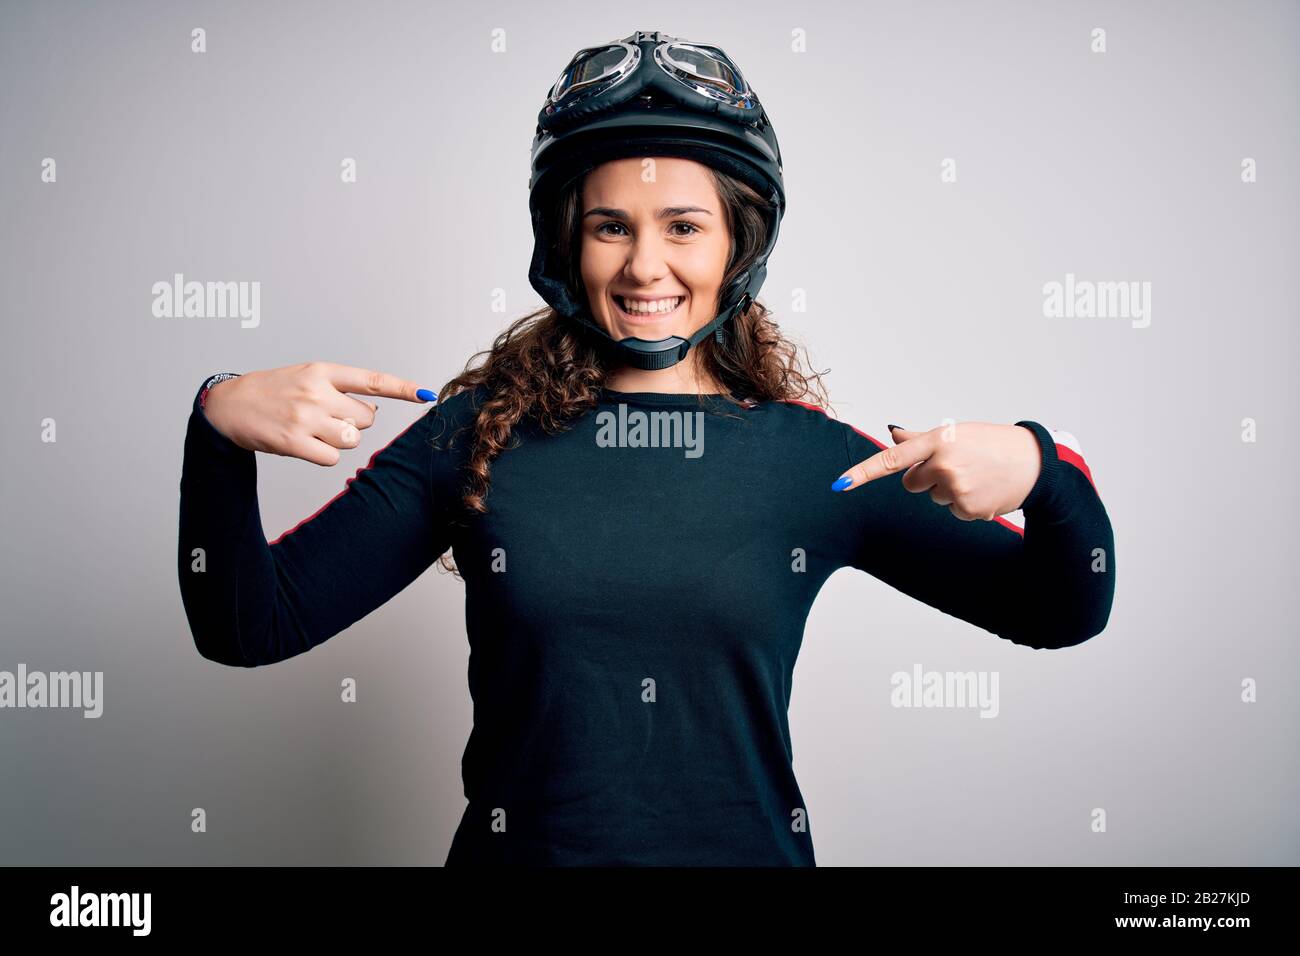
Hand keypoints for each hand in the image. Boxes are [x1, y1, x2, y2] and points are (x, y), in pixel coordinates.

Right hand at [201, 361, 434, 464]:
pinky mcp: (293, 441)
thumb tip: (373, 409)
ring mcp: (305, 417)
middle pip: (367, 418)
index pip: (372, 380)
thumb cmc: (272, 391)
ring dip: (340, 440)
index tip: (427, 395)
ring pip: (352, 439)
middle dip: (354, 422)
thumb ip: (340, 389)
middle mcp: (317, 392)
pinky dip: (323, 455)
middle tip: (326, 418)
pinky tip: (305, 444)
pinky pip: (331, 458)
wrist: (228, 405)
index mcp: (323, 371)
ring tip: (314, 430)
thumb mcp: (306, 377)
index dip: (403, 389)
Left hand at [832, 421, 1040, 520]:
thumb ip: (921, 438)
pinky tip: (983, 490)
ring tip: (975, 475)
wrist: (1034, 463)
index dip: (862, 473)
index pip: (892, 459)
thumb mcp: (957, 433)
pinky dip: (965, 504)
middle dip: (927, 478)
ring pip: (933, 498)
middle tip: (955, 467)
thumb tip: (892, 432)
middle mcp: (943, 464)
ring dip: (948, 490)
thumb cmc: (993, 443)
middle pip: (911, 483)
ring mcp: (955, 488)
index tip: (839, 484)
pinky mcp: (968, 508)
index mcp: (937, 440)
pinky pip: (952, 511)